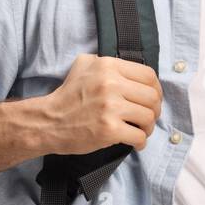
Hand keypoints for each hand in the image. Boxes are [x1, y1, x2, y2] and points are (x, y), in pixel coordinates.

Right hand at [26, 53, 162, 154]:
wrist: (48, 122)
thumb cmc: (67, 96)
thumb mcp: (82, 65)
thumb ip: (105, 61)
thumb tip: (130, 69)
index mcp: (108, 66)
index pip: (148, 75)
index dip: (156, 89)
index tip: (152, 98)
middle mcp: (111, 84)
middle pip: (152, 97)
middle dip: (155, 110)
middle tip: (148, 117)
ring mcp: (111, 108)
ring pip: (148, 117)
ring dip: (148, 127)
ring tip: (141, 130)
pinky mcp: (109, 130)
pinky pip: (139, 136)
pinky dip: (141, 142)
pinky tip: (135, 143)